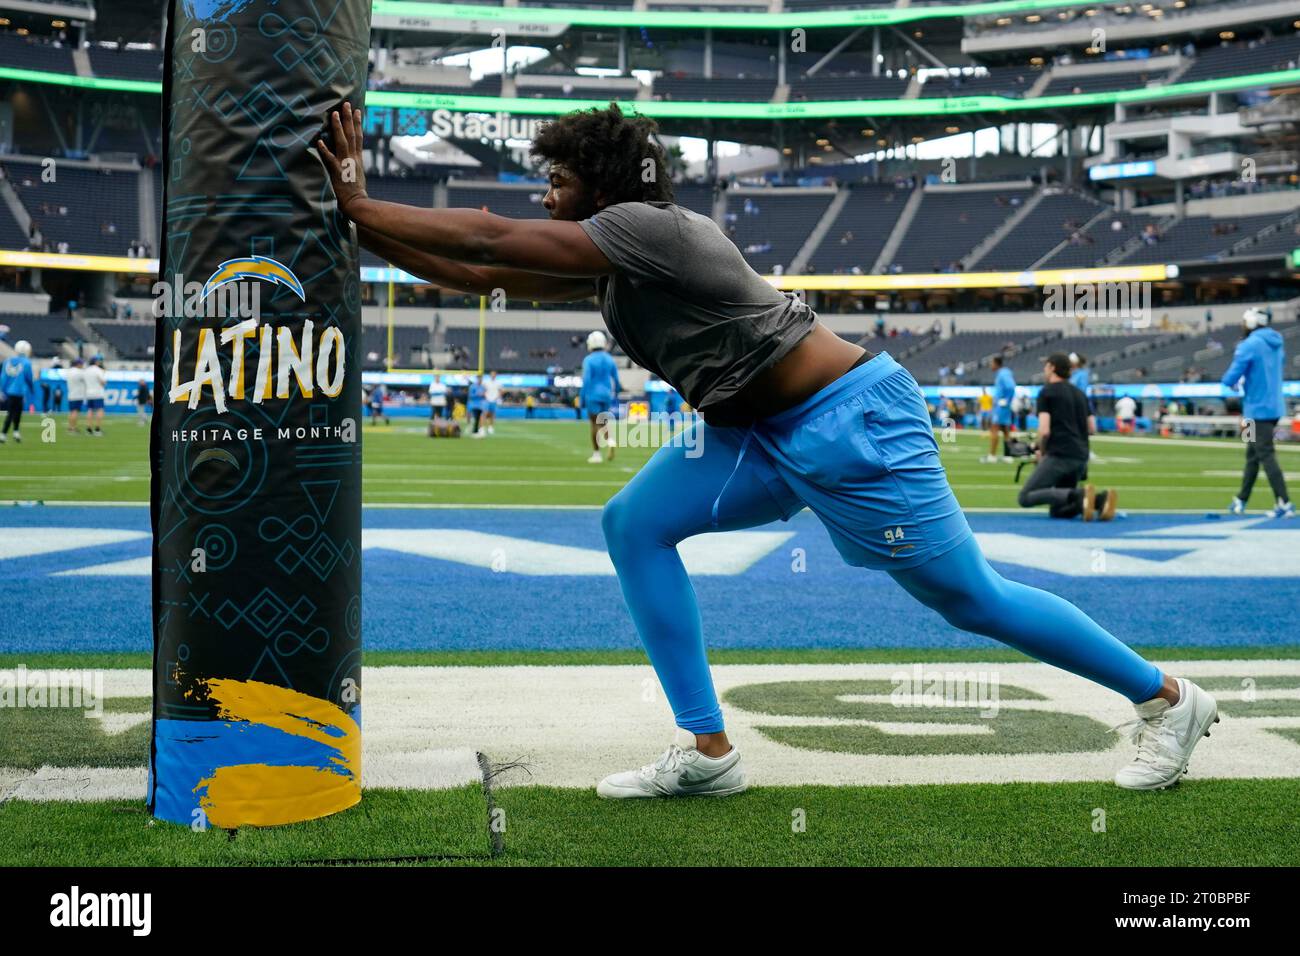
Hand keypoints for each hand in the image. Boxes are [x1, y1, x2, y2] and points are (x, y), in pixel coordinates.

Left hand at [318, 102, 367, 216]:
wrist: (357, 203)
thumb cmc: (355, 192)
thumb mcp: (357, 175)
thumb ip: (353, 164)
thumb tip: (351, 157)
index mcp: (358, 159)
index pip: (359, 137)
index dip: (358, 123)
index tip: (357, 110)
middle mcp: (353, 158)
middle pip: (352, 135)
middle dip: (349, 119)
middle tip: (346, 104)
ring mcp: (345, 164)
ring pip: (342, 141)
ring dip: (338, 127)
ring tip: (334, 114)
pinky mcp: (337, 172)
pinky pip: (330, 158)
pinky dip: (325, 149)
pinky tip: (319, 140)